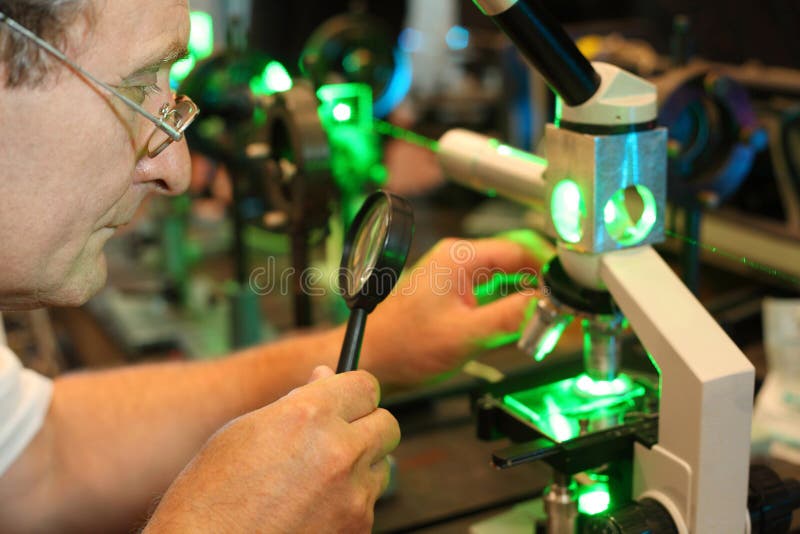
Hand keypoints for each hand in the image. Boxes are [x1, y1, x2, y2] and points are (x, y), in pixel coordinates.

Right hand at [144, 367, 399, 532]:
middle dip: (366, 427)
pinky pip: (366, 504)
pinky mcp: (357, 529)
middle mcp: (339, 450)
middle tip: (339, 437)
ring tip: (313, 482)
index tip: (349, 401)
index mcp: (310, 414)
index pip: (366, 385)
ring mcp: (352, 494)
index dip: (355, 393)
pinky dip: (348, 503)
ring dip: (358, 468)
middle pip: (387, 424)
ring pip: (379, 467)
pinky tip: (311, 509)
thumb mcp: (244, 430)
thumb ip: (296, 401)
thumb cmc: (210, 495)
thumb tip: (325, 376)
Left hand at [360, 231, 554, 385]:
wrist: (374, 356)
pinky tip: (520, 322)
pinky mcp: (454, 290)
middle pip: (517, 260)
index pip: (521, 250)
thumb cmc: (405, 344)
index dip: (549, 270)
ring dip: (527, 295)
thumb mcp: (466, 334)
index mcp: (460, 257)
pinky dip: (510, 303)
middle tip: (562, 308)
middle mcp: (458, 258)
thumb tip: (549, 305)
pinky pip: (492, 289)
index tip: (570, 290)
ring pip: (506, 275)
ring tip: (545, 319)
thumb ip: (511, 318)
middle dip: (541, 283)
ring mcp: (455, 273)